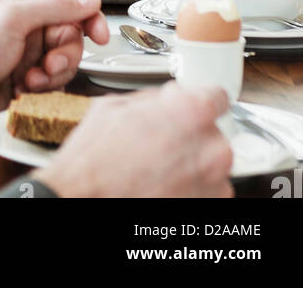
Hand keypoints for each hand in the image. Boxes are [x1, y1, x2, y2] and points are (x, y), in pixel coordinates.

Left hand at [0, 0, 107, 152]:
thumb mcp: (12, 19)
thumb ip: (53, 7)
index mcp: (20, 4)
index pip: (68, 5)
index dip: (88, 20)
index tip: (101, 36)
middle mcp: (23, 28)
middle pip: (70, 37)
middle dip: (64, 54)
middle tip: (46, 64)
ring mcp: (23, 56)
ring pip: (62, 64)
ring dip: (51, 75)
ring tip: (28, 81)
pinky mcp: (21, 83)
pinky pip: (50, 85)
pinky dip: (41, 90)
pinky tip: (21, 92)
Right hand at [39, 83, 233, 198]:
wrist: (86, 199)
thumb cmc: (97, 160)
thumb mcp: (117, 106)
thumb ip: (154, 98)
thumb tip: (168, 98)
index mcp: (191, 113)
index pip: (217, 96)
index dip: (197, 99)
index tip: (190, 106)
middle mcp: (210, 147)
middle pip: (213, 131)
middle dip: (190, 133)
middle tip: (161, 139)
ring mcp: (213, 182)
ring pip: (212, 162)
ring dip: (192, 162)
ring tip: (159, 165)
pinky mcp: (208, 205)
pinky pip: (209, 189)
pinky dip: (191, 186)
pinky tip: (163, 183)